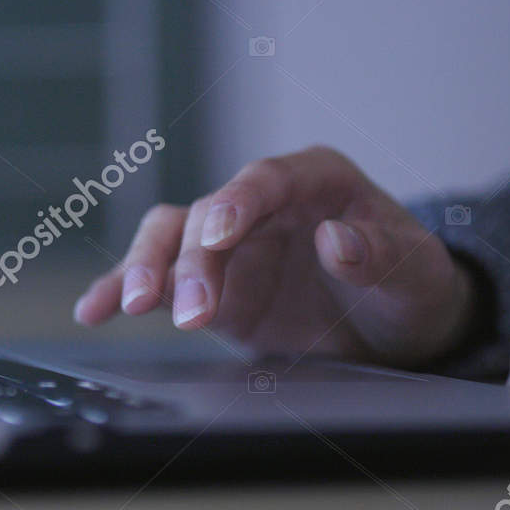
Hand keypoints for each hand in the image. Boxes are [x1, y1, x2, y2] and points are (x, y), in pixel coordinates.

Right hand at [72, 146, 477, 367]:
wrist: (394, 329)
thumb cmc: (410, 285)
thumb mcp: (414, 273)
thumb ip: (379, 254)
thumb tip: (338, 239)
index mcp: (316, 179)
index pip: (267, 179)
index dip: (238, 202)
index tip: (218, 231)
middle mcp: (261, 204)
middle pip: (207, 215)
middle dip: (191, 260)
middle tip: (185, 307)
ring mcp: (228, 245)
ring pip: (169, 238)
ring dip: (149, 269)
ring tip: (137, 307)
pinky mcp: (207, 286)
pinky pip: (156, 281)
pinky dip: (122, 291)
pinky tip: (95, 310)